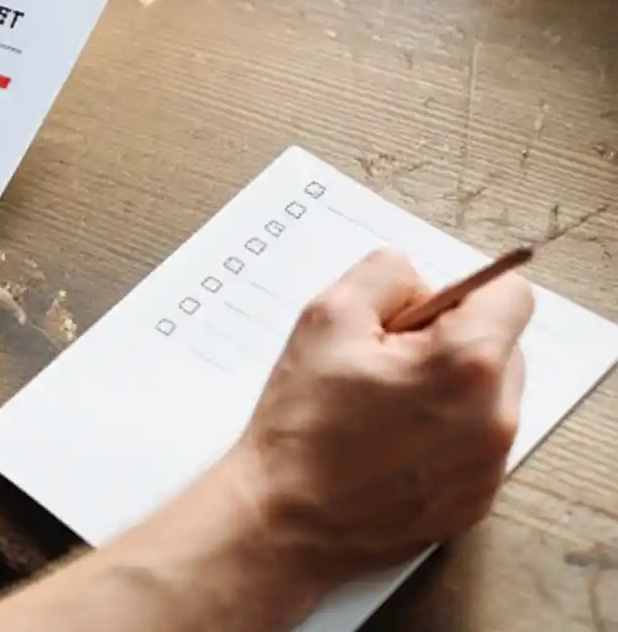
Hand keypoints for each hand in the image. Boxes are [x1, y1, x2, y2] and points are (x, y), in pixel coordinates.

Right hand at [235, 249, 533, 587]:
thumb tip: (417, 280)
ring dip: (446, 390)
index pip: (510, 294)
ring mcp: (487, 466)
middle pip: (501, 346)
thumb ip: (383, 274)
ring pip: (487, 398)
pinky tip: (386, 446)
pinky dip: (439, 436)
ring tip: (381, 409)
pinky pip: (473, 446)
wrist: (283, 520)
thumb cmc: (300, 426)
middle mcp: (494, 417)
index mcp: (465, 364)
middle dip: (449, 342)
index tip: (417, 315)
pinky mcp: (473, 501)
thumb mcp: (325, 318)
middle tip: (383, 364)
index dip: (459, 292)